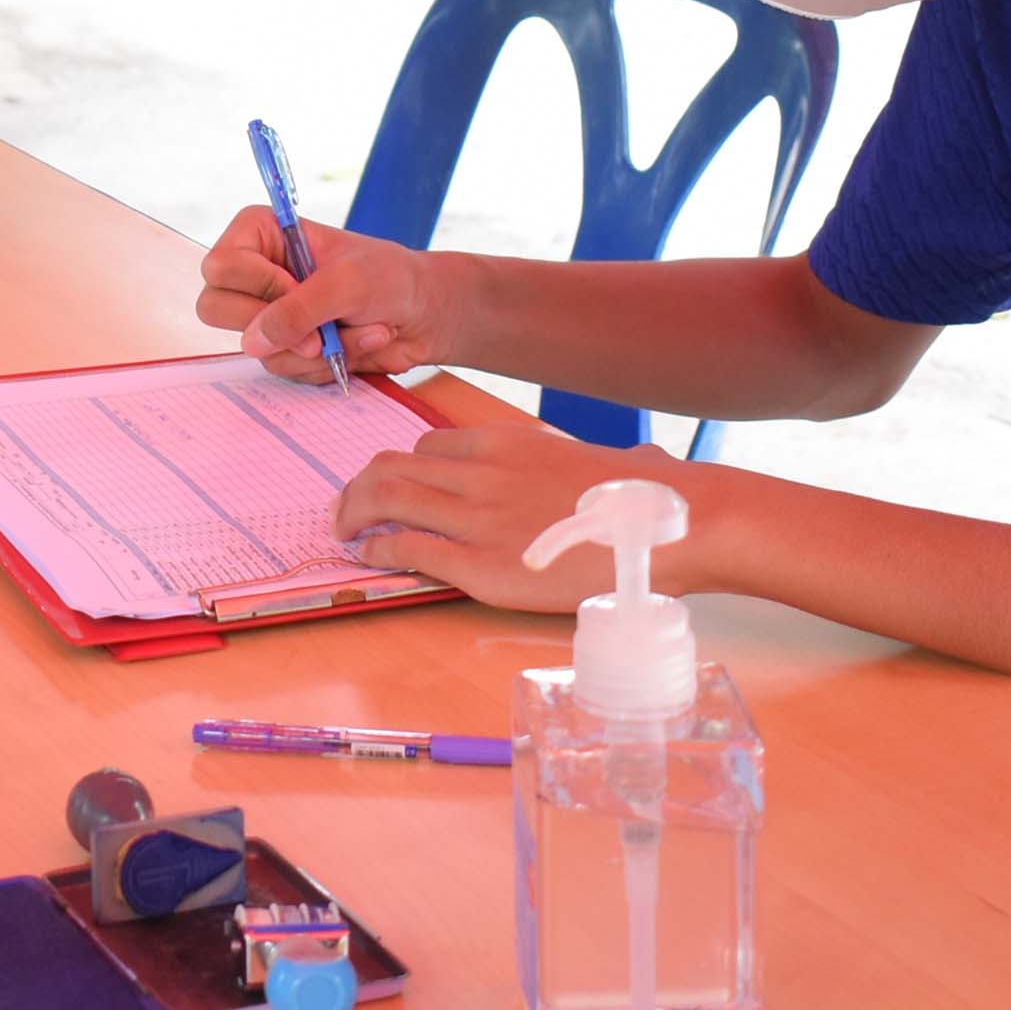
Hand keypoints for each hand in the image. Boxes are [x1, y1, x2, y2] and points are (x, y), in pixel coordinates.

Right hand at [196, 207, 460, 381]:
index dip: (258, 285)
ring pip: (256, 348)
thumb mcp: (346, 284)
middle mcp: (255, 274)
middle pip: (215, 308)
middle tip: (317, 330)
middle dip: (275, 326)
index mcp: (260, 235)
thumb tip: (254, 344)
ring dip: (314, 347)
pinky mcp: (286, 347)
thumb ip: (298, 310)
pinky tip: (354, 345)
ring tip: (353, 329)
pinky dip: (324, 364)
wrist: (423, 315)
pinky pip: (284, 368)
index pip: (221, 266)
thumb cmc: (389, 279)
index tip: (298, 287)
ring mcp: (268, 314)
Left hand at [335, 417, 680, 612]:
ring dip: (354, 514)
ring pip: (388, 499)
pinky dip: (377, 549)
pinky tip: (369, 556)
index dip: (400, 469)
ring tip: (345, 531)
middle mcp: (480, 473)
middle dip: (359, 488)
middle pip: (391, 467)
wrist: (665, 523)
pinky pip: (408, 548)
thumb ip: (546, 465)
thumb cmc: (633, 500)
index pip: (426, 447)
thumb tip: (568, 475)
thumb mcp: (576, 462)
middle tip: (347, 510)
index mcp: (502, 443)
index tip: (391, 487)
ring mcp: (478, 518)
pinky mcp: (481, 565)